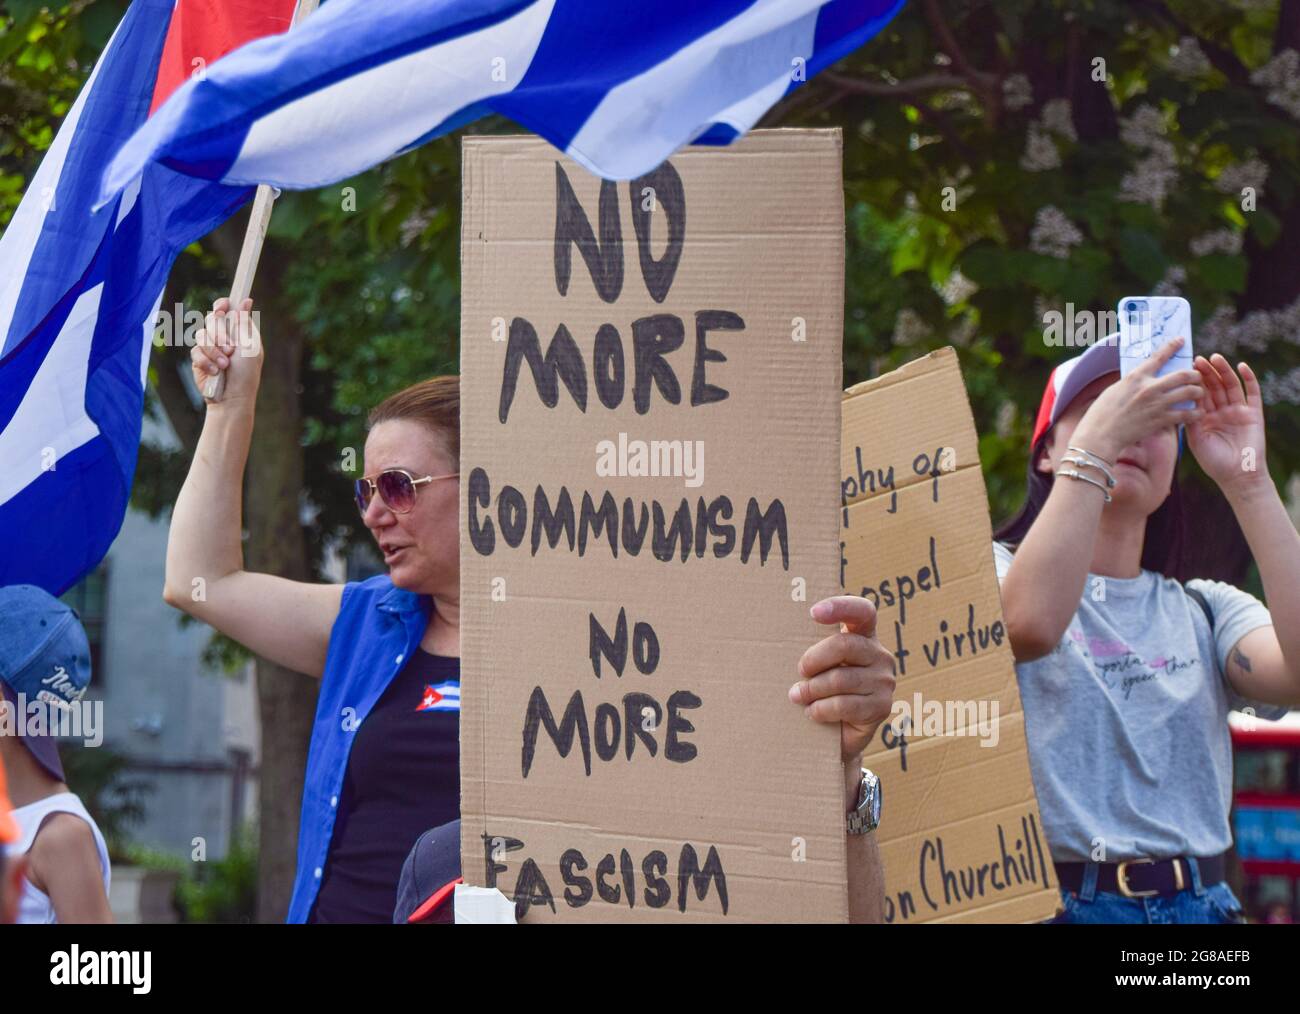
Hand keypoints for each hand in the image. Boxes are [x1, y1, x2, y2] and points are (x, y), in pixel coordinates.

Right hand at [191, 297, 262, 404]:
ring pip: (201, 334)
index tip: (222, 309)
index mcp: (238, 331)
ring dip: (214, 351)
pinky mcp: (199, 358)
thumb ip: (244, 324)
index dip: (222, 305)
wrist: (231, 398)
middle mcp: (223, 336)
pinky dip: (206, 362)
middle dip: (219, 334)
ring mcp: (209, 346)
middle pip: (211, 319)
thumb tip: (246, 300)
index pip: (227, 309)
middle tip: (229, 349)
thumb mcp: (249, 347)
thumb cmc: (246, 374)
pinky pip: (195, 351)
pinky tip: (215, 372)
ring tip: (224, 365)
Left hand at [791, 596, 895, 771]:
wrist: (837, 735)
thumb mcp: (818, 665)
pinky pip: (845, 705)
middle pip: (845, 645)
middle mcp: (879, 654)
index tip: (813, 612)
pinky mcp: (881, 706)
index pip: (862, 611)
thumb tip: (778, 639)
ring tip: (797, 696)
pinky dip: (822, 710)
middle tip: (799, 672)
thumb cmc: (821, 690)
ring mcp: (884, 680)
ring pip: (841, 678)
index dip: (840, 607)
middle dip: (814, 659)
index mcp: (864, 635)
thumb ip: (812, 650)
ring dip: (812, 689)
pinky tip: (812, 712)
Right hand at [1071, 337, 1201, 460]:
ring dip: (1198, 392)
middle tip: (1197, 377)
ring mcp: (1156, 404)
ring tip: (1198, 394)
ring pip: (1190, 393)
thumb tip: (1146, 380)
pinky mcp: (1160, 420)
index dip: (1172, 346)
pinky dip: (1194, 413)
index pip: (1158, 357)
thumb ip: (1134, 383)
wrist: (1100, 435)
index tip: (1181, 340)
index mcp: (1136, 377)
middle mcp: (1149, 388)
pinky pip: (1186, 414)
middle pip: (1183, 375)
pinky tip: (1197, 413)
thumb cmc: (1102, 412)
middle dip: (1195, 375)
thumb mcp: (1116, 390)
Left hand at [1188, 353, 1268, 493]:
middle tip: (1197, 359)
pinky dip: (1248, 379)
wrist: (1237, 475)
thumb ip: (1188, 420)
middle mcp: (1221, 411)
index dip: (1192, 382)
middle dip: (1206, 373)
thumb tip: (1174, 402)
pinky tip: (1242, 366)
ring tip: (1215, 358)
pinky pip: (1252, 393)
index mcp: (1205, 417)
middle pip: (1214, 387)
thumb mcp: (1196, 439)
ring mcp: (1238, 410)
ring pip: (1230, 386)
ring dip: (1223, 371)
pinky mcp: (1254, 413)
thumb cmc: (1214, 461)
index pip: (1199, 394)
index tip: (1183, 369)